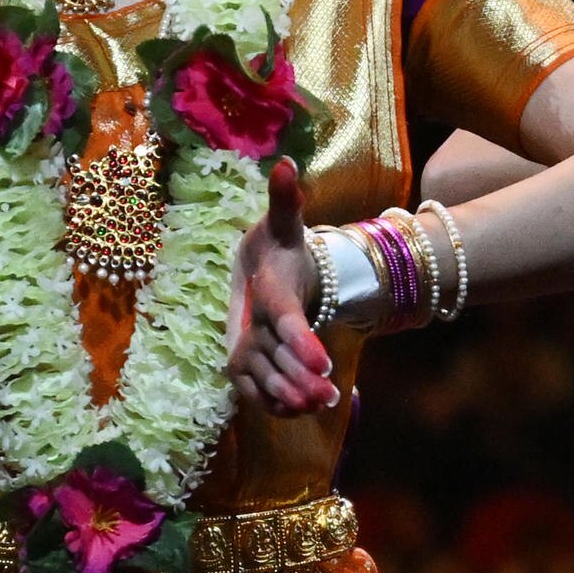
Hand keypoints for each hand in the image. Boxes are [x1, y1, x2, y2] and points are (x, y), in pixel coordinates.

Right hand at [230, 157, 336, 415]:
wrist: (250, 272)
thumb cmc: (275, 249)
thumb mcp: (284, 225)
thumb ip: (286, 200)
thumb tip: (288, 163)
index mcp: (264, 290)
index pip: (280, 318)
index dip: (299, 341)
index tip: (322, 363)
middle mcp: (248, 323)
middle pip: (273, 357)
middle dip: (300, 379)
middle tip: (330, 394)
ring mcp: (244, 348)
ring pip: (263, 381)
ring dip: (290, 397)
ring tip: (323, 404)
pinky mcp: (244, 369)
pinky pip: (257, 394)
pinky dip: (278, 406)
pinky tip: (307, 409)